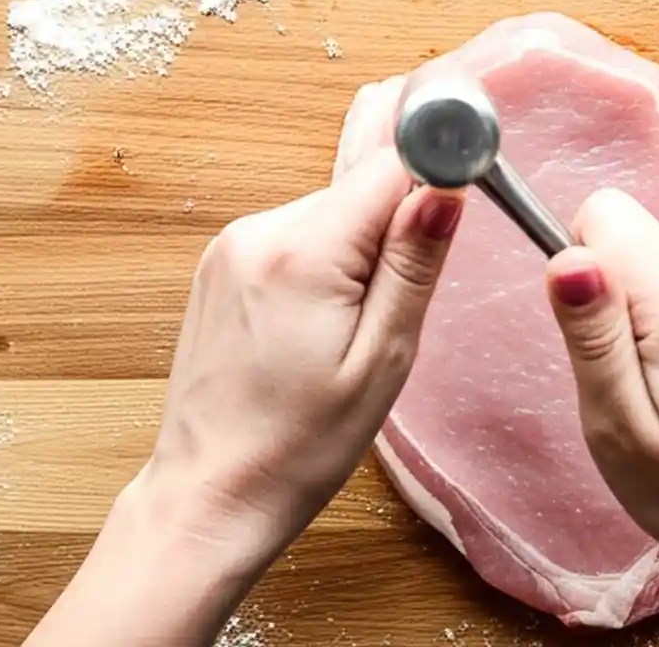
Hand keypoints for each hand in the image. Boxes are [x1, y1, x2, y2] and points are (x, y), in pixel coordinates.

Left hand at [26, 147, 463, 646]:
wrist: (210, 494)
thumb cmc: (299, 446)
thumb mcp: (383, 361)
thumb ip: (414, 265)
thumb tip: (445, 187)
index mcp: (303, 253)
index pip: (388, 163)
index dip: (431, 179)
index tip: (448, 221)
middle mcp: (257, 232)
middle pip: (358, 188)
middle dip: (393, 233)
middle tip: (391, 312)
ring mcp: (230, 246)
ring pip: (329, 214)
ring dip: (356, 254)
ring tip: (346, 332)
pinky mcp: (220, 265)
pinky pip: (295, 238)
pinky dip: (321, 267)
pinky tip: (314, 329)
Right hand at [543, 188, 658, 562]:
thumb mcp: (617, 425)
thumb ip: (591, 334)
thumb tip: (567, 257)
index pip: (603, 215)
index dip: (582, 275)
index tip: (599, 342)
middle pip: (630, 237)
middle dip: (613, 300)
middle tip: (630, 378)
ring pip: (655, 258)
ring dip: (643, 313)